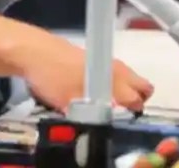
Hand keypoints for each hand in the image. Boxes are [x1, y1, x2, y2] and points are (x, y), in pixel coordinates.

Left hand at [19, 34, 153, 113]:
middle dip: (138, 101)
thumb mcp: (69, 105)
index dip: (134, 113)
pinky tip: (92, 92)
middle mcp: (117, 69)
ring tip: (103, 105)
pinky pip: (115, 74)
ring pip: (129, 79)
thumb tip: (100, 126)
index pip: (139, 99)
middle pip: (143, 86)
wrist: (35, 51)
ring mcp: (107, 61)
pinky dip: (112, 84)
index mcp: (115, 79)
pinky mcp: (96, 58)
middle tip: (120, 113)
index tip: (123, 122)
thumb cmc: (54, 77)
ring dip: (124, 92)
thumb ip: (89, 117)